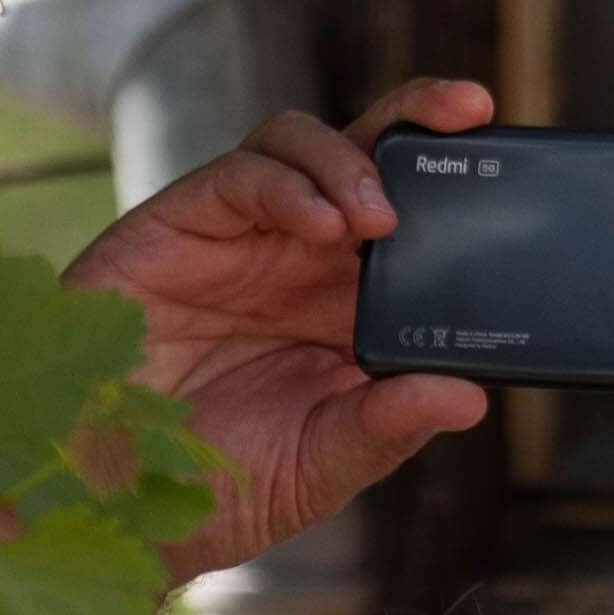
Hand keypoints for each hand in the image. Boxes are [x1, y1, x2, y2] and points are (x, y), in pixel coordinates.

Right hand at [61, 78, 502, 578]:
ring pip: (298, 145)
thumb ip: (387, 426)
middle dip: (416, 118)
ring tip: (379, 219)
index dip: (453, 178)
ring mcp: (236, 239)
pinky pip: (237, 176)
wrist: (108, 503)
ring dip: (349, 163)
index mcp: (343, 306)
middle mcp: (294, 259)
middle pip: (362, 154)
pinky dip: (285, 187)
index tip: (505, 158)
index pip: (409, 217)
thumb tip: (467, 396)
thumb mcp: (320, 464)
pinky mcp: (174, 228)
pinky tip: (320, 227)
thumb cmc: (213, 488)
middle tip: (469, 111)